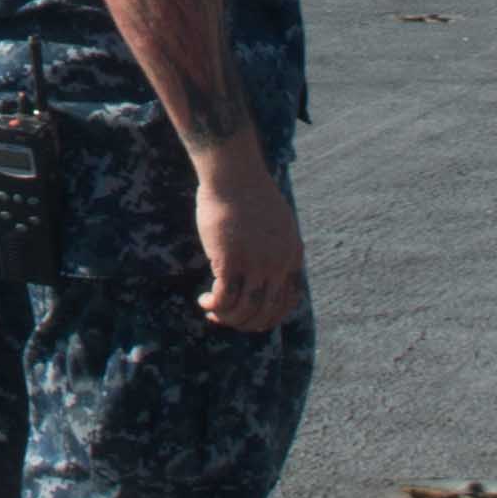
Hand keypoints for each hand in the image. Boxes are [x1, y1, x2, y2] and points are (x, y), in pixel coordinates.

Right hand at [190, 150, 303, 333]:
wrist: (234, 174)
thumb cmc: (247, 191)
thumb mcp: (274, 220)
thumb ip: (274, 243)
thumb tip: (262, 257)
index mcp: (292, 255)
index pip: (288, 302)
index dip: (268, 315)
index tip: (249, 314)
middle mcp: (278, 265)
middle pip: (266, 311)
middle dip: (245, 323)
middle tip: (226, 318)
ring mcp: (256, 264)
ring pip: (245, 309)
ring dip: (226, 318)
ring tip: (211, 311)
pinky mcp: (230, 261)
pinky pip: (224, 298)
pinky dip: (213, 306)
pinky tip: (204, 301)